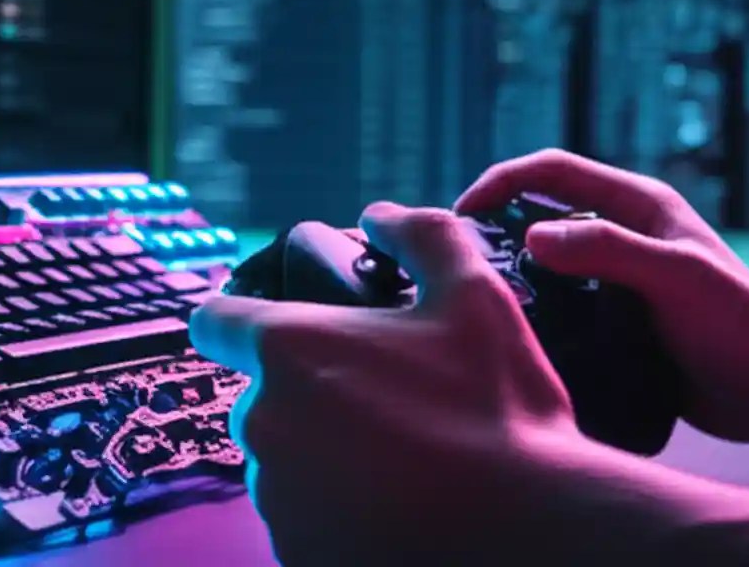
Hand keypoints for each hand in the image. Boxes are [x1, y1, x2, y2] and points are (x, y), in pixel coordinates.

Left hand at [190, 203, 579, 564]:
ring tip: (397, 460)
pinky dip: (333, 512)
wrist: (535, 533)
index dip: (236, 318)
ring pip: (280, 461)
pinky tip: (394, 507)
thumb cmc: (500, 411)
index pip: (212, 319)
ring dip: (319, 455)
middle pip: (258, 396)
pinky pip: (301, 520)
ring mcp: (276, 495)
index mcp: (288, 349)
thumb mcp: (475, 296)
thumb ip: (421, 236)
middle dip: (303, 395)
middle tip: (378, 403)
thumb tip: (379, 215)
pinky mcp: (295, 552)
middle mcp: (263, 420)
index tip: (270, 328)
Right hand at [455, 148, 748, 441]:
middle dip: (492, 223)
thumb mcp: (677, 277)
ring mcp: (617, 274)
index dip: (500, 181)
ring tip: (471, 295)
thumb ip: (609, 250)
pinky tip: (509, 331)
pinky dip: (527, 306)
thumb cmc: (744, 327)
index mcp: (639, 205)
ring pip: (542, 259)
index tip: (460, 214)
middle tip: (454, 256)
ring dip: (506, 268)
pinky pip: (556, 301)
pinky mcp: (614, 316)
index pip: (551, 170)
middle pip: (538, 209)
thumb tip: (532, 236)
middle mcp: (623, 232)